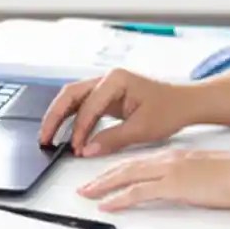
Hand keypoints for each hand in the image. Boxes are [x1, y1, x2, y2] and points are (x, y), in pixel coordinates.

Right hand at [37, 68, 196, 156]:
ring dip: (60, 117)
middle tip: (44, 138)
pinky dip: (73, 119)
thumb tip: (87, 150)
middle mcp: (108, 79)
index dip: (80, 129)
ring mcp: (107, 86)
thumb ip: (112, 139)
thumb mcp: (142, 129)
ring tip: (48, 137)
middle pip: (71, 94)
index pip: (89, 105)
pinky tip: (67, 135)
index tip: (76, 148)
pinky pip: (84, 106)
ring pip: (74, 98)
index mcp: (117, 79)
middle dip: (55, 116)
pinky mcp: (108, 97)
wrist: (185, 104)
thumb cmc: (170, 109)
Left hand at [77, 148, 229, 211]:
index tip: (104, 176)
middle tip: (84, 185)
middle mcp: (168, 159)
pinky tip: (107, 204)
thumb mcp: (206, 170)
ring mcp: (169, 170)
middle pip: (126, 166)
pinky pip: (138, 191)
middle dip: (102, 176)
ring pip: (127, 176)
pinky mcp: (173, 185)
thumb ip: (190, 174)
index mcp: (176, 155)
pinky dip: (119, 198)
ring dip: (103, 185)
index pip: (139, 161)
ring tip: (87, 194)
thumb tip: (184, 183)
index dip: (118, 168)